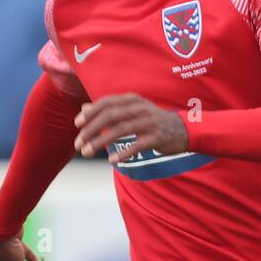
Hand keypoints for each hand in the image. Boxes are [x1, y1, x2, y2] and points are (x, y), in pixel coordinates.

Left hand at [73, 94, 189, 163]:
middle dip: (91, 130)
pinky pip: (138, 145)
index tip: (77, 124)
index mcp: (132, 100)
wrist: (183, 130)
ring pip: (120, 130)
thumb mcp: (131, 111)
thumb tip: (84, 108)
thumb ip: (109, 109)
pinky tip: (112, 160)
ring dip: (101, 142)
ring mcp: (149, 122)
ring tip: (88, 152)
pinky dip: (124, 152)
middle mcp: (140, 108)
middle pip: (110, 116)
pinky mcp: (157, 137)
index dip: (90, 113)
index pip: (106, 103)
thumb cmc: (152, 121)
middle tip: (78, 144)